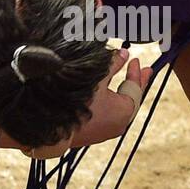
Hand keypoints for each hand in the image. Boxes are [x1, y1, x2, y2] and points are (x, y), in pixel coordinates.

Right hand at [34, 49, 150, 152]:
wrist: (48, 127)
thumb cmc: (73, 102)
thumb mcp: (96, 77)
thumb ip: (112, 64)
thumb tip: (122, 55)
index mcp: (125, 112)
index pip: (135, 88)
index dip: (136, 72)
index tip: (135, 60)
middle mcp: (118, 125)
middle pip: (130, 100)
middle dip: (133, 83)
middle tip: (141, 71)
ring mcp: (105, 132)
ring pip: (118, 108)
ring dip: (120, 93)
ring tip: (123, 81)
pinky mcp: (92, 134)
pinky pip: (106, 115)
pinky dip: (109, 103)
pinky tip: (105, 95)